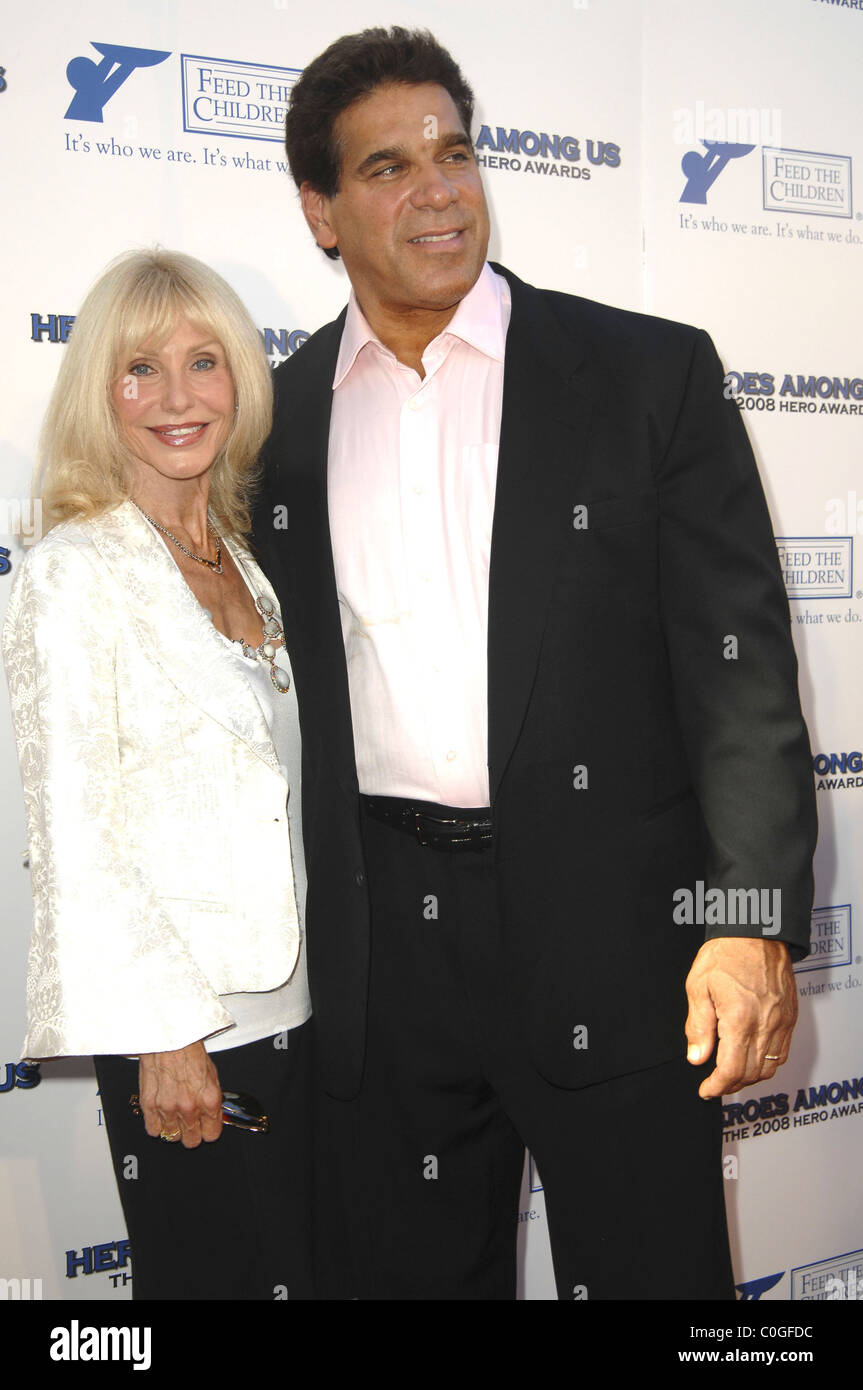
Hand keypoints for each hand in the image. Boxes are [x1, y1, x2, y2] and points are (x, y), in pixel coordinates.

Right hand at [138, 1041, 222, 1147]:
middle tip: (190, 1123)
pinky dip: (157, 1125)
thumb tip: (211, 1114)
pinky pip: (153, 1130)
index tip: (206, 1127)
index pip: (211, 1134)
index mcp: (209, 1099)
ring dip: (174, 1128)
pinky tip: (161, 1114)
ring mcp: (168, 1108)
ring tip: (175, 1115)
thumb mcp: (211, 1074)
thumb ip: (210, 1099)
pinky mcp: (150, 1105)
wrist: (169, 1037)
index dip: (208, 1130)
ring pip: (172, 1137)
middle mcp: (189, 1107)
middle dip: (192, 1133)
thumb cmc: (189, 1050)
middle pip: (192, 1141)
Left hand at [684, 938, 797, 1099]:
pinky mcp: (791, 1017)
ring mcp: (782, 1022)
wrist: (756, 931)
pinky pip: (782, 1052)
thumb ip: (698, 1026)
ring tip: (731, 1074)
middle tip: (715, 1083)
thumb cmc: (726, 953)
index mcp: (740, 1019)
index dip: (717, 1086)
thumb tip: (696, 1057)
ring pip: (770, 1067)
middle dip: (731, 1084)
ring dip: (750, 1077)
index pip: (731, 1070)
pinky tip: (752, 1058)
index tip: (706, 1090)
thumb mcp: (698, 986)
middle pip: (751, 1073)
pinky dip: (767, 1063)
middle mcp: (765, 1024)